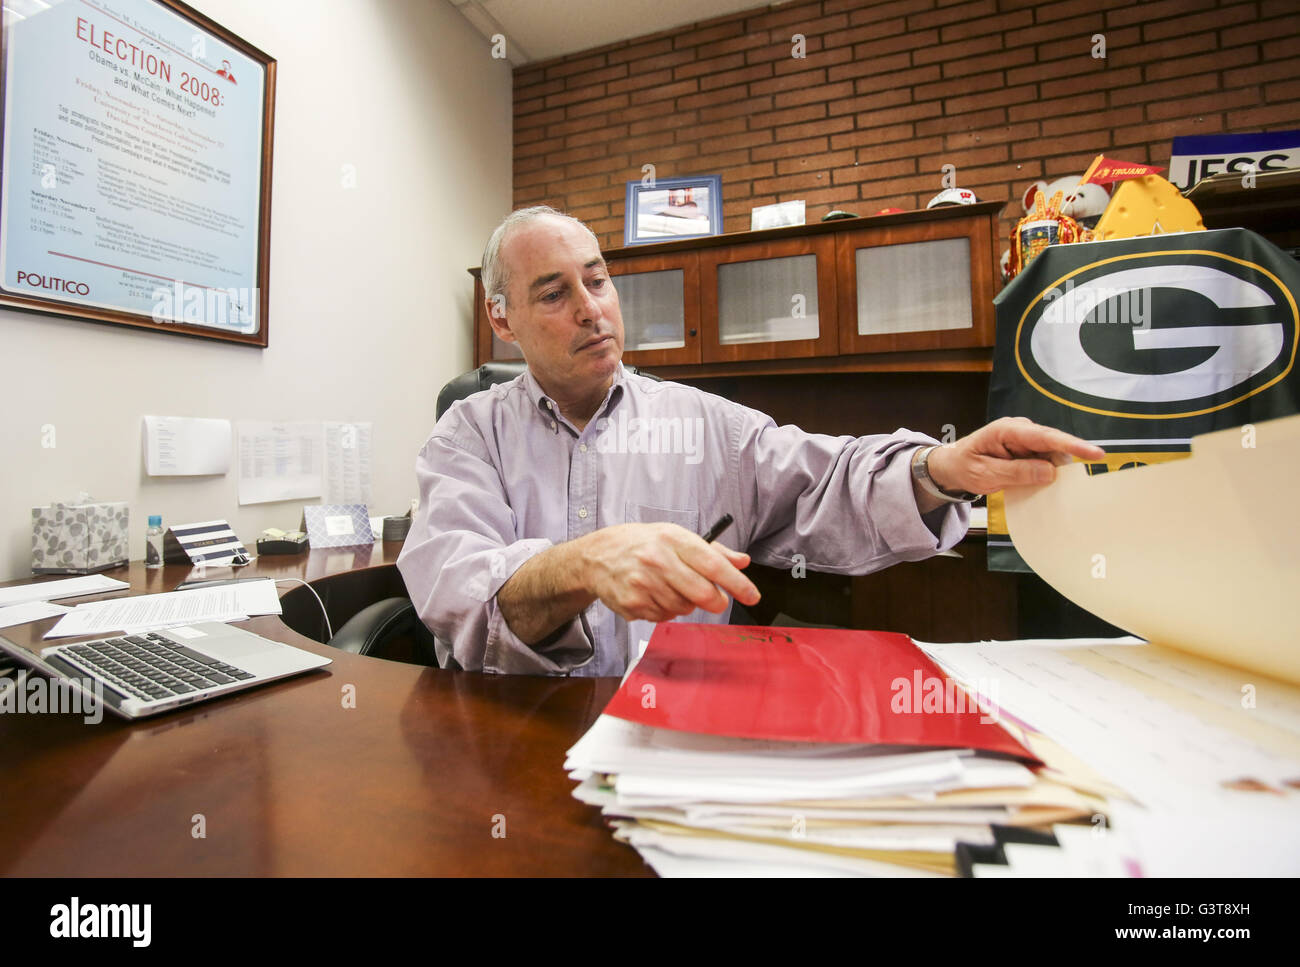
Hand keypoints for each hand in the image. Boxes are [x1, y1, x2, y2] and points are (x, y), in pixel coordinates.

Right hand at [580, 523, 759, 622]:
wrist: (597, 557)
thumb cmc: (641, 544)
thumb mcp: (675, 536)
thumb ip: (713, 550)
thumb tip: (742, 562)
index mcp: (672, 539)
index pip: (713, 565)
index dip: (737, 583)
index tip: (752, 595)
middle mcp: (657, 560)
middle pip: (703, 594)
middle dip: (715, 601)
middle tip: (715, 599)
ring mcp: (643, 584)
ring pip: (684, 608)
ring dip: (685, 603)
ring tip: (669, 586)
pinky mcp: (632, 604)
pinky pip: (664, 617)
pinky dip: (666, 610)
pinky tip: (654, 594)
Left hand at [926, 417, 1105, 494]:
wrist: (953, 466)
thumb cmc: (964, 466)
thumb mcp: (985, 474)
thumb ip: (1016, 473)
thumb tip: (1050, 472)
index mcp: (1007, 430)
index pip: (1045, 436)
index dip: (1072, 444)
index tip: (1094, 453)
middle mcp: (1020, 430)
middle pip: (1054, 445)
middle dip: (1065, 464)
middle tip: (1069, 487)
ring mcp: (1026, 439)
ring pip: (1053, 455)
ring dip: (1055, 472)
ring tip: (1047, 488)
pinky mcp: (1029, 451)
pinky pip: (1046, 461)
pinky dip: (1048, 474)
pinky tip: (1045, 486)